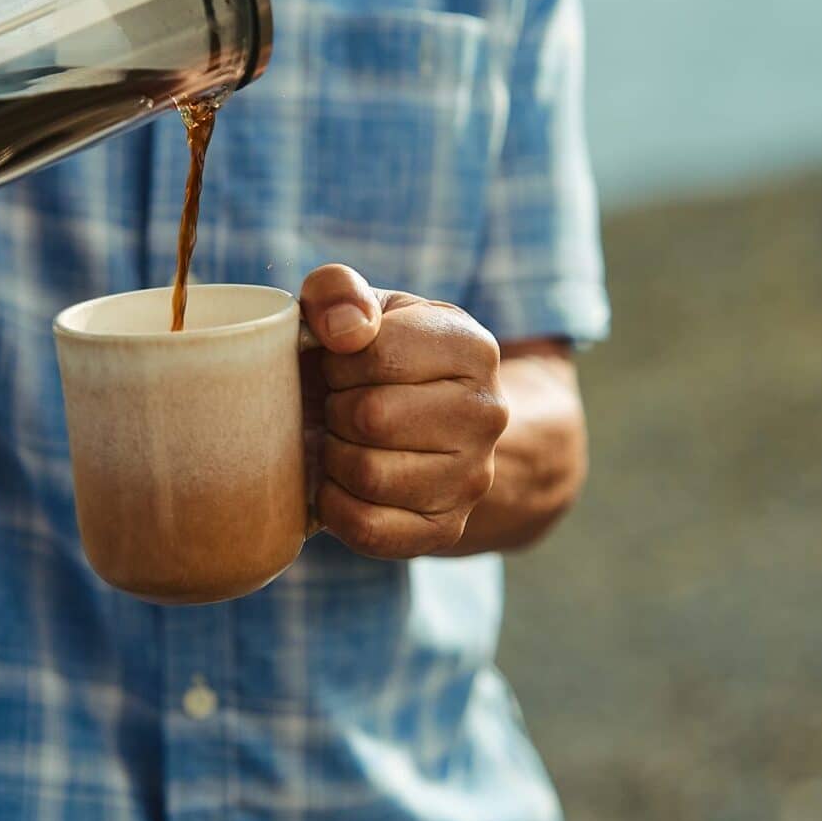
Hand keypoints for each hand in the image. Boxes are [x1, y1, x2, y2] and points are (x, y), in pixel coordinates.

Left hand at [299, 264, 509, 558]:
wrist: (410, 424)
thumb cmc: (369, 356)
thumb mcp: (356, 306)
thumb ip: (338, 291)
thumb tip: (347, 331)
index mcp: (473, 346)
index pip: (376, 353)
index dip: (336, 360)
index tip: (342, 362)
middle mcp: (488, 413)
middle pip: (371, 417)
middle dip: (334, 409)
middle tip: (339, 405)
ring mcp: (473, 478)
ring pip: (368, 474)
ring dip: (333, 457)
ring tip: (343, 439)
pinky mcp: (447, 529)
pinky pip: (369, 528)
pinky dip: (335, 505)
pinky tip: (339, 482)